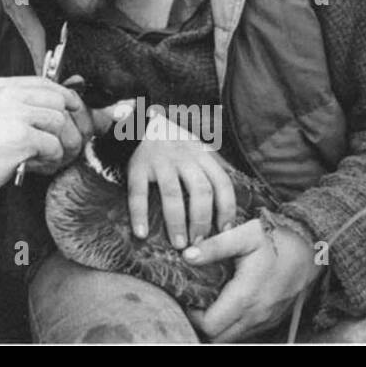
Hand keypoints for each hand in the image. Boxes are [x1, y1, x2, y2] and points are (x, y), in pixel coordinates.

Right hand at [0, 76, 83, 207]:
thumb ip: (20, 106)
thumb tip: (61, 105)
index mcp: (1, 86)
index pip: (47, 83)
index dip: (66, 99)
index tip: (73, 114)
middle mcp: (9, 94)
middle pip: (60, 100)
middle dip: (70, 125)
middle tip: (67, 144)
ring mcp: (15, 113)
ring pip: (61, 123)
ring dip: (61, 146)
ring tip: (47, 159)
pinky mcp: (21, 136)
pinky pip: (54, 146)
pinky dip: (50, 160)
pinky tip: (34, 166)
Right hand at [126, 111, 235, 248]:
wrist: (138, 123)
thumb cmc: (172, 143)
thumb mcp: (196, 148)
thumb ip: (210, 169)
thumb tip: (228, 203)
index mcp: (202, 154)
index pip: (222, 182)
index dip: (227, 208)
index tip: (225, 229)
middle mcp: (184, 157)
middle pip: (200, 191)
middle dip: (202, 220)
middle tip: (199, 241)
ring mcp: (160, 161)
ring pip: (173, 194)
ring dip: (177, 222)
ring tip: (179, 244)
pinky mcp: (137, 166)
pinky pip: (139, 193)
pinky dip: (139, 214)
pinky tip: (141, 233)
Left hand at [181, 219, 322, 341]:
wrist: (313, 248)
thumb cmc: (276, 239)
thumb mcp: (244, 235)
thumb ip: (214, 246)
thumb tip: (186, 255)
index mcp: (246, 297)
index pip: (209, 326)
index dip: (192, 315)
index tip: (188, 297)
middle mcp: (257, 315)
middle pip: (219, 338)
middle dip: (202, 323)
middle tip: (195, 300)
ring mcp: (267, 320)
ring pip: (233, 337)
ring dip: (218, 326)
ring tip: (209, 301)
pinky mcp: (274, 319)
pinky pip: (248, 332)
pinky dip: (233, 325)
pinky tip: (228, 303)